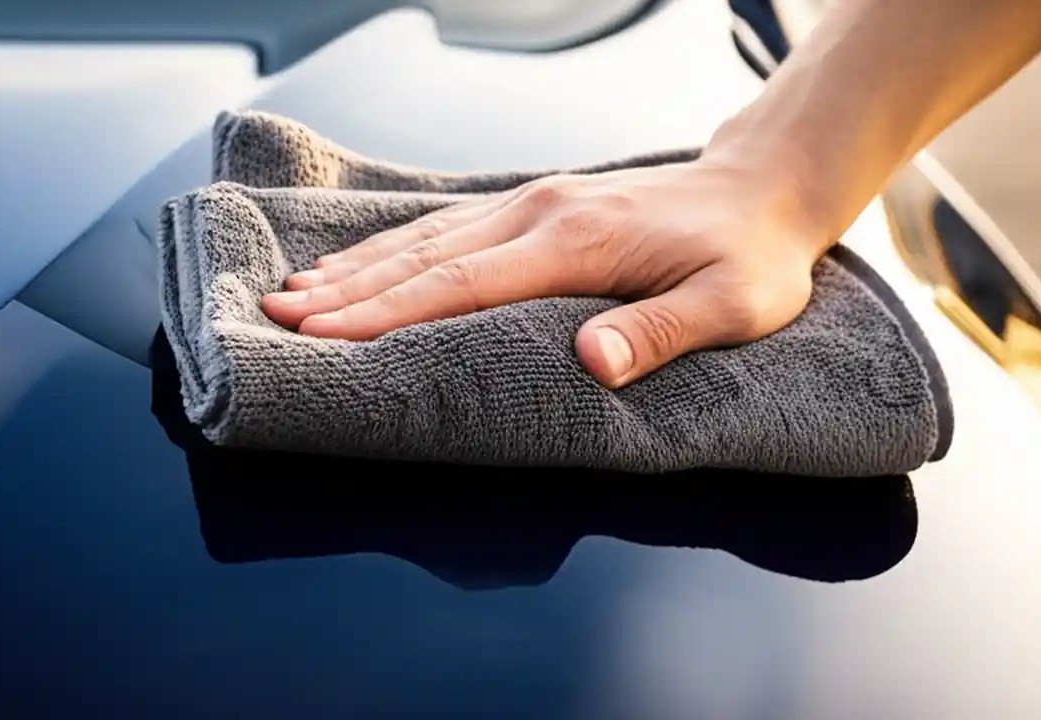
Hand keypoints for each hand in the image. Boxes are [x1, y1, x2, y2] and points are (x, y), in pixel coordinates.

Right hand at [261, 156, 829, 387]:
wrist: (762, 188)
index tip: (326, 333)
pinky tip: (360, 263)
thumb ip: (660, 334)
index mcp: (576, 241)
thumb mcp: (733, 305)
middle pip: (426, 258)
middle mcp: (540, 213)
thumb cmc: (750, 256)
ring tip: (294, 293)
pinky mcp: (536, 204)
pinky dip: (395, 247)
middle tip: (278, 317)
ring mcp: (533, 202)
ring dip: (358, 268)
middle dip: (348, 291)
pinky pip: (449, 225)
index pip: (463, 282)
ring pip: (427, 237)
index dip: (390, 312)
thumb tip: (591, 364)